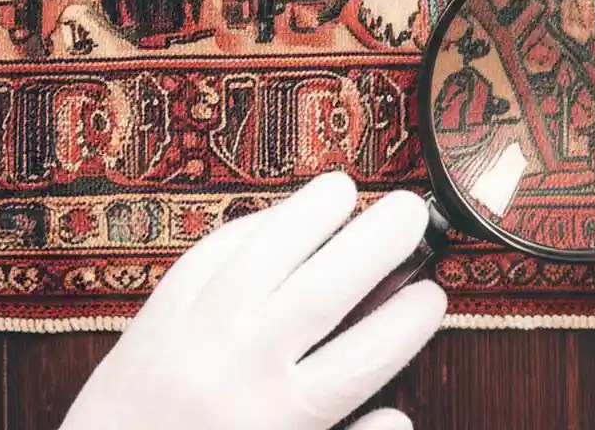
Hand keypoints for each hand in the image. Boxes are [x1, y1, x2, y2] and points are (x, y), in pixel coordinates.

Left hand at [61, 173, 445, 429]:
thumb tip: (402, 418)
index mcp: (281, 416)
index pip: (365, 357)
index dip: (408, 319)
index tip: (434, 293)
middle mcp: (242, 366)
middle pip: (325, 291)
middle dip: (376, 243)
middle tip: (413, 211)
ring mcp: (197, 331)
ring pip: (264, 255)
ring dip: (311, 214)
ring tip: (349, 187)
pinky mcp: (160, 309)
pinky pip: (211, 254)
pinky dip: (252, 227)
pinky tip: (285, 213)